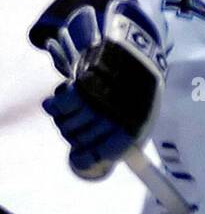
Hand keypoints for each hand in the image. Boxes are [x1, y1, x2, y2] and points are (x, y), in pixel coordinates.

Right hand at [35, 0, 165, 179]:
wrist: (139, 53)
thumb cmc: (140, 90)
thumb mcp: (141, 118)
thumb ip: (122, 138)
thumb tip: (100, 159)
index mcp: (133, 129)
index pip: (104, 154)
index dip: (87, 160)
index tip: (77, 159)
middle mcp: (115, 117)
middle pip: (82, 139)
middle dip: (73, 137)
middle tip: (71, 131)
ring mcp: (99, 100)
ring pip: (69, 124)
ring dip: (62, 122)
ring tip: (64, 117)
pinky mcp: (84, 84)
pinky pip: (61, 105)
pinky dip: (54, 107)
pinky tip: (54, 105)